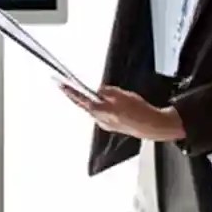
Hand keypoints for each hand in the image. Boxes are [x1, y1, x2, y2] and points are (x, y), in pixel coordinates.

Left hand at [59, 84, 185, 141]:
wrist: (151, 126)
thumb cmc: (138, 110)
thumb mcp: (122, 94)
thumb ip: (107, 91)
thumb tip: (99, 90)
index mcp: (101, 110)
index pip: (80, 99)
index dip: (69, 91)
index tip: (61, 84)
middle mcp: (100, 119)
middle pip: (84, 105)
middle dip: (75, 95)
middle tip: (66, 86)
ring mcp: (105, 124)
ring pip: (92, 110)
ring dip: (86, 101)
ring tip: (78, 92)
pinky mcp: (111, 126)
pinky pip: (100, 113)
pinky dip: (97, 106)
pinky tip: (98, 102)